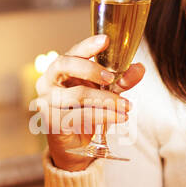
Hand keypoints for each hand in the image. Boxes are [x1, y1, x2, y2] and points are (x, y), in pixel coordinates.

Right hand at [33, 34, 144, 170]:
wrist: (75, 146)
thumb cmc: (86, 112)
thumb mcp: (106, 93)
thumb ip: (121, 80)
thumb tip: (139, 69)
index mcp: (60, 69)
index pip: (72, 52)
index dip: (88, 45)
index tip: (106, 40)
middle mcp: (48, 81)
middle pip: (65, 65)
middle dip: (91, 68)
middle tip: (112, 77)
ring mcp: (46, 101)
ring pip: (77, 94)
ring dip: (106, 99)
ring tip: (126, 106)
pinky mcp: (51, 121)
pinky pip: (79, 115)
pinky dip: (103, 115)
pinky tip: (119, 118)